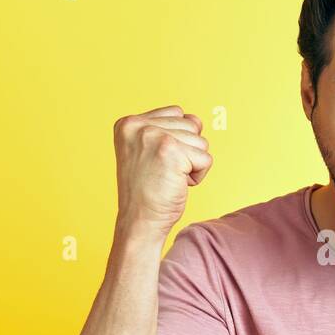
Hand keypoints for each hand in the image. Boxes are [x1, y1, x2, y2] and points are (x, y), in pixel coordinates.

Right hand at [112, 106, 211, 236]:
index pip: (176, 113)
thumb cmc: (146, 191)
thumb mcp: (146, 151)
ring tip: (169, 178)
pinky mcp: (171, 151)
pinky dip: (198, 176)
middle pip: (191, 125)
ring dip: (192, 164)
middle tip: (163, 173)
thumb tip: (196, 120)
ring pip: (200, 141)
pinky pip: (205, 159)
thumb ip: (166, 129)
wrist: (139, 221)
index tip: (157, 162)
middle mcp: (138, 125)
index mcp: (128, 123)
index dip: (177, 141)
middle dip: (186, 152)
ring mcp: (154, 136)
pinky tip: (177, 185)